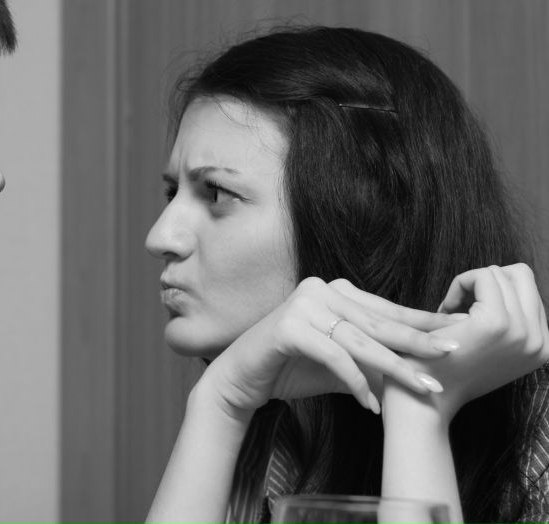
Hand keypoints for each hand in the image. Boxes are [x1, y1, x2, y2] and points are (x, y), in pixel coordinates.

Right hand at [200, 277, 458, 421]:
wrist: (240, 379)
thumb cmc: (289, 369)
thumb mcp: (339, 362)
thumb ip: (371, 358)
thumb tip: (420, 367)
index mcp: (333, 290)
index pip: (385, 309)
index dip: (421, 324)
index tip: (453, 336)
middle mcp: (319, 290)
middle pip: (378, 323)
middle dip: (417, 343)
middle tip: (451, 357)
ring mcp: (302, 305)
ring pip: (359, 340)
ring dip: (394, 368)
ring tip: (423, 388)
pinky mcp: (287, 327)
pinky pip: (333, 355)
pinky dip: (355, 381)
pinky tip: (370, 403)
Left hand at [400, 264, 548, 419]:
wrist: (425, 401)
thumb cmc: (447, 372)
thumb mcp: (492, 350)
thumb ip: (509, 324)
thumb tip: (504, 278)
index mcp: (542, 346)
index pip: (528, 290)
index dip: (495, 294)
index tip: (468, 314)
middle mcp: (540, 341)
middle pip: (521, 275)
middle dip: (487, 283)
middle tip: (458, 308)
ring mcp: (521, 332)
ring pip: (502, 273)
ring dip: (471, 285)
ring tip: (450, 314)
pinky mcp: (496, 323)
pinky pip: (484, 276)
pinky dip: (461, 284)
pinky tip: (443, 311)